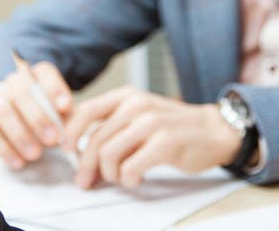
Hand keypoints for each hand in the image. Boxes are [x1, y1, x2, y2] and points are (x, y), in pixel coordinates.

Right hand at [0, 61, 72, 168]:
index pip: (44, 72)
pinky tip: (19, 162)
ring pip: (3, 111)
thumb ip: (70, 121)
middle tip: (52, 139)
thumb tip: (71, 134)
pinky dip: (5, 148)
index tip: (65, 107)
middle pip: (22, 90)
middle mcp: (14, 82)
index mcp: (37, 75)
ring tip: (35, 154)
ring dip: (20, 134)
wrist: (16, 125)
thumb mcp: (62, 116)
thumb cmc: (48, 119)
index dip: (54, 88)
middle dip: (38, 116)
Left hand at [63, 86, 240, 188]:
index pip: (86, 110)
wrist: (213, 131)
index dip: (70, 133)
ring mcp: (152, 123)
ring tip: (119, 177)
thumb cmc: (172, 126)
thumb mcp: (139, 114)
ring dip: (109, 174)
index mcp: (127, 96)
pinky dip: (128, 179)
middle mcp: (137, 105)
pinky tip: (136, 177)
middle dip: (85, 165)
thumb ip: (112, 124)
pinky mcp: (165, 143)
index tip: (65, 150)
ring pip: (109, 155)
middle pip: (95, 139)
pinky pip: (131, 168)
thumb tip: (76, 147)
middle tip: (85, 181)